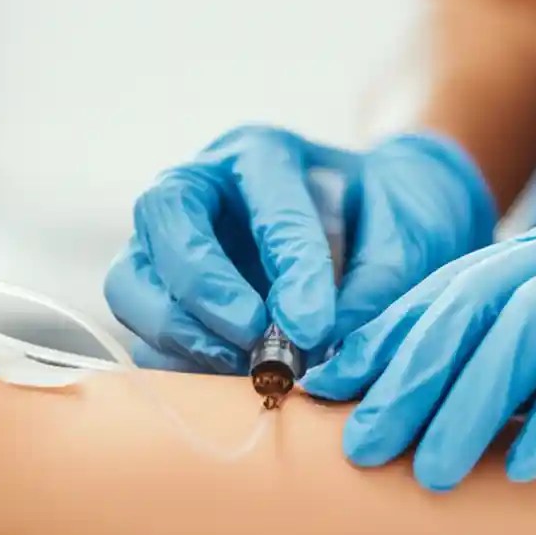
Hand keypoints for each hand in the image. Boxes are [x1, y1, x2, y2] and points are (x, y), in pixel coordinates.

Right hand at [104, 125, 495, 372]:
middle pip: (164, 216)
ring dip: (180, 331)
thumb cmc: (385, 219)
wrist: (369, 225)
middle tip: (254, 337)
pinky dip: (176, 364)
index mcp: (263, 153)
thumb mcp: (405, 234)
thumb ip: (377, 282)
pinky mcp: (157, 294)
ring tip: (243, 368)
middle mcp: (202, 186)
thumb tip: (327, 345)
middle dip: (204, 284)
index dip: (288, 266)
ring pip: (130, 279)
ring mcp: (167, 241)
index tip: (315, 326)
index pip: (267, 199)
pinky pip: (140, 333)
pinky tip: (225, 381)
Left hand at [302, 200, 535, 489]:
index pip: (456, 285)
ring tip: (430, 468)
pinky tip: (522, 463)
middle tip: (363, 440)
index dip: (391, 337)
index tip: (336, 387)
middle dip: (410, 375)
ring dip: (470, 402)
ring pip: (528, 325)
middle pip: (475, 302)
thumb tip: (443, 409)